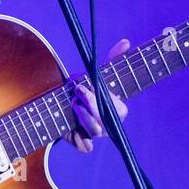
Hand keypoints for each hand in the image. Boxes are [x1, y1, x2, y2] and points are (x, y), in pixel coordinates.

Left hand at [64, 38, 130, 152]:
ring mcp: (96, 135)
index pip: (121, 110)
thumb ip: (112, 59)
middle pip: (108, 121)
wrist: (62, 106)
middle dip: (93, 105)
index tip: (91, 85)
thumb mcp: (96, 73)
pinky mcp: (82, 142)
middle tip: (78, 91)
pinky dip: (78, 137)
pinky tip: (72, 127)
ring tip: (72, 103)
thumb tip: (126, 42)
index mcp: (115, 109)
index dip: (108, 99)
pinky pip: (85, 146)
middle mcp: (108, 124)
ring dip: (84, 116)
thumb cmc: (85, 88)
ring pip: (96, 132)